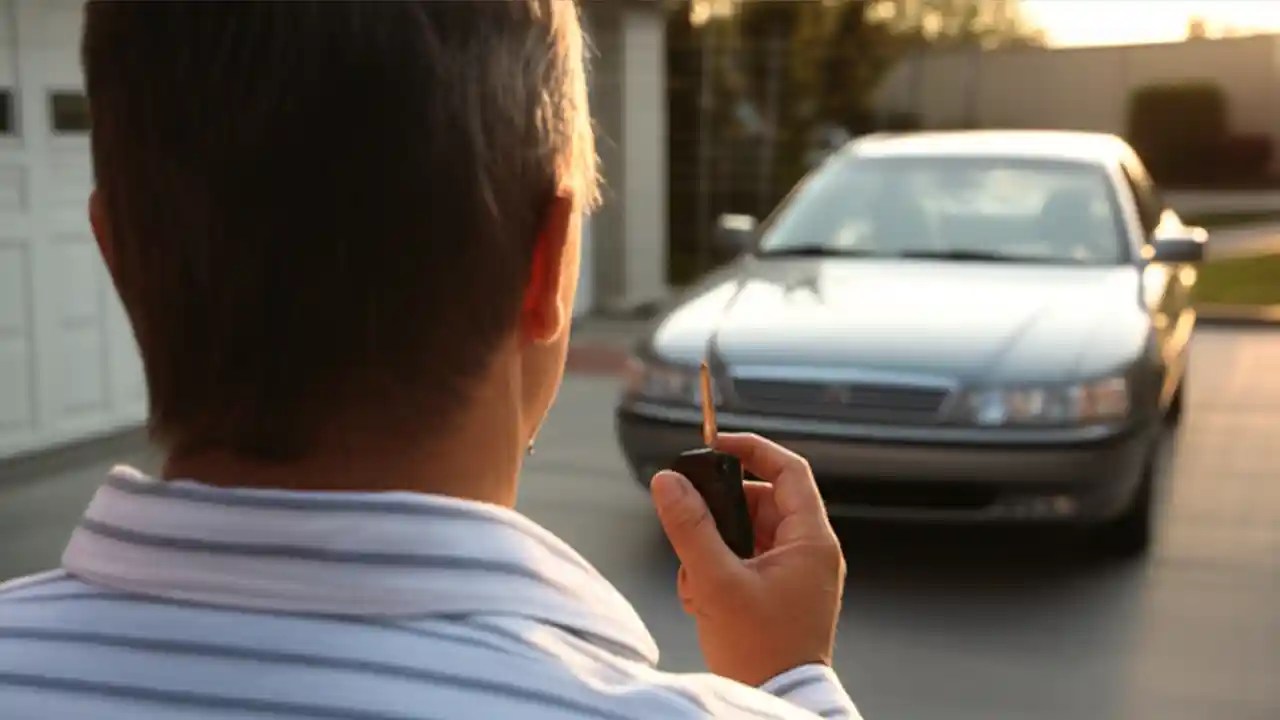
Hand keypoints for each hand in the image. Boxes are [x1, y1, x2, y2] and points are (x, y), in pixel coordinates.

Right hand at [650, 433, 845, 687]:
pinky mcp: (779, 593)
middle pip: (759, 502)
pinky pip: (745, 561)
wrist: (777, 700)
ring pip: (746, 534)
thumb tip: (667, 482)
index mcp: (811, 541)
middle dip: (718, 514)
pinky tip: (703, 598)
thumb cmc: (761, 651)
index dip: (752, 450)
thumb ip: (690, 528)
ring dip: (713, 548)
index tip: (714, 445)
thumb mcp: (716, 583)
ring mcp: (796, 574)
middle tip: (690, 527)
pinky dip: (718, 570)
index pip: (788, 470)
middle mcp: (810, 553)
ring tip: (697, 580)